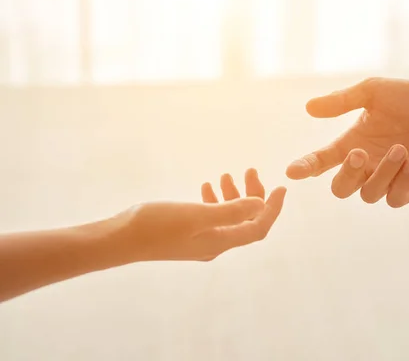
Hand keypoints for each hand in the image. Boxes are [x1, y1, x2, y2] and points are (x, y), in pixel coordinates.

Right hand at [115, 169, 285, 261]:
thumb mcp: (197, 215)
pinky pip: (210, 217)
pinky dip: (214, 201)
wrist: (119, 240)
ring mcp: (200, 241)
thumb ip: (231, 211)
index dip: (273, 208)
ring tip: (225, 175)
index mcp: (221, 242)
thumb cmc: (156, 226)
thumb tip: (261, 205)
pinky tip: (207, 187)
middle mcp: (214, 245)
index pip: (258, 227)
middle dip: (252, 195)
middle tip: (249, 170)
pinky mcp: (186, 235)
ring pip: (228, 218)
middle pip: (246, 221)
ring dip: (232, 196)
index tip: (281, 186)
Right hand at [286, 78, 408, 207]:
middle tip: (361, 154)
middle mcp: (366, 165)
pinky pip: (394, 199)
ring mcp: (387, 179)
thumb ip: (343, 100)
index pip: (321, 162)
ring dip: (383, 173)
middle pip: (340, 188)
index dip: (305, 168)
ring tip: (402, 148)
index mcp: (351, 144)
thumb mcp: (374, 92)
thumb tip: (309, 108)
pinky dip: (400, 182)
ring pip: (369, 194)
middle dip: (347, 175)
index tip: (292, 172)